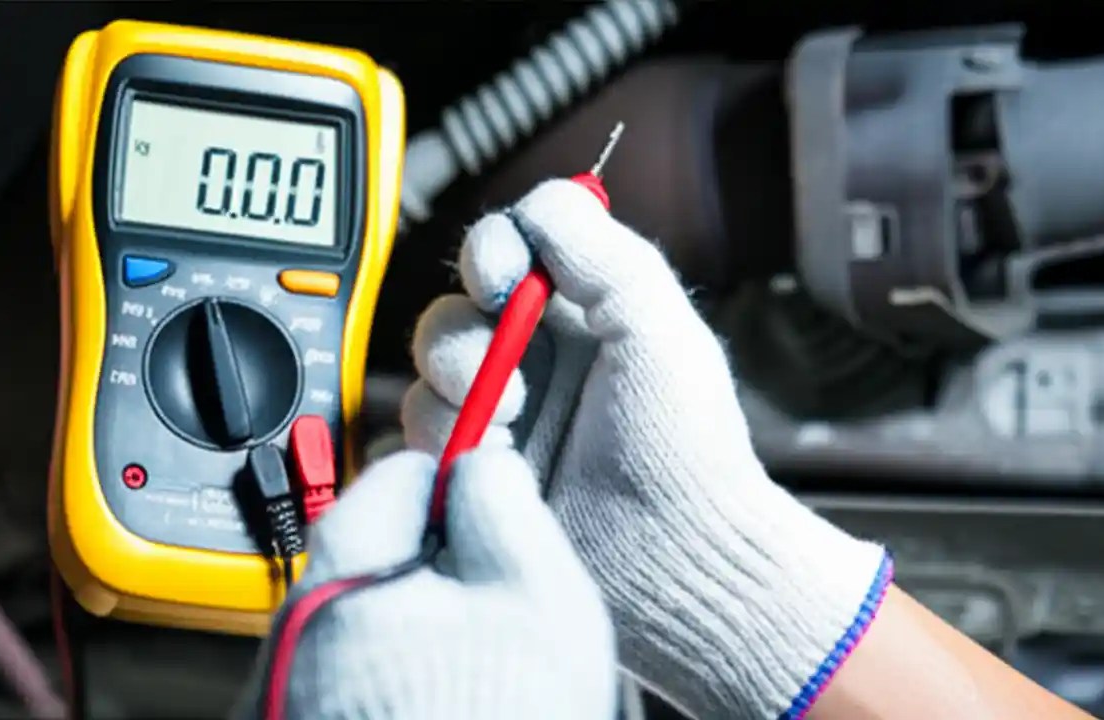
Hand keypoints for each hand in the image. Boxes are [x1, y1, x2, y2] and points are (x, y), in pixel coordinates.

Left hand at [239, 448, 616, 718]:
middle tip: (494, 619)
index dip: (460, 491)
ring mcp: (286, 680)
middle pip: (377, 551)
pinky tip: (431, 714)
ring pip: (365, 617)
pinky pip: (346, 673)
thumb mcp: (537, 599)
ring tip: (466, 683)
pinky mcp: (290, 719)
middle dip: (438, 570)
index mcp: (349, 570)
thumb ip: (504, 507)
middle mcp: (297, 623)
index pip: (400, 476)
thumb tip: (483, 463)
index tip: (491, 518)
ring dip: (416, 630)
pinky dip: (387, 681)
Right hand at [402, 180, 891, 718]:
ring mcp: (501, 418)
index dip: (492, 255)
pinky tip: (489, 459)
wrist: (671, 555)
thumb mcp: (660, 328)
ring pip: (427, 373)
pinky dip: (441, 440)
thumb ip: (605, 253)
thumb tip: (541, 205)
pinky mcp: (474, 472)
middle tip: (503, 371)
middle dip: (463, 335)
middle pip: (452, 311)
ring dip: (454, 390)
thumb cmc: (684, 448)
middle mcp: (534, 360)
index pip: (507, 252)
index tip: (503, 280)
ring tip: (511, 424)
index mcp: (581, 314)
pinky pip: (419, 436)